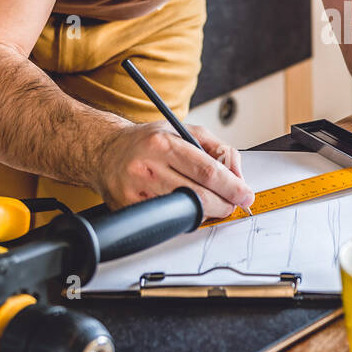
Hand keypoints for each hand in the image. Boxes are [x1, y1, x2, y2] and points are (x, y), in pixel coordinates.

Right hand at [92, 122, 253, 218]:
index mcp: (163, 144)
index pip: (206, 170)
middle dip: (224, 203)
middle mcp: (148, 168)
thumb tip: (237, 175)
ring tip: (212, 202)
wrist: (105, 152)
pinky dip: (185, 217)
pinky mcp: (129, 209)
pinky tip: (187, 206)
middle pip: (198, 195)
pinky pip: (168, 221)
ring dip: (207, 211)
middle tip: (234, 202)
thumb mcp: (184, 131)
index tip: (245, 193)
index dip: (231, 186)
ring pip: (185, 212)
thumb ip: (217, 149)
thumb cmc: (147, 142)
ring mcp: (136, 191)